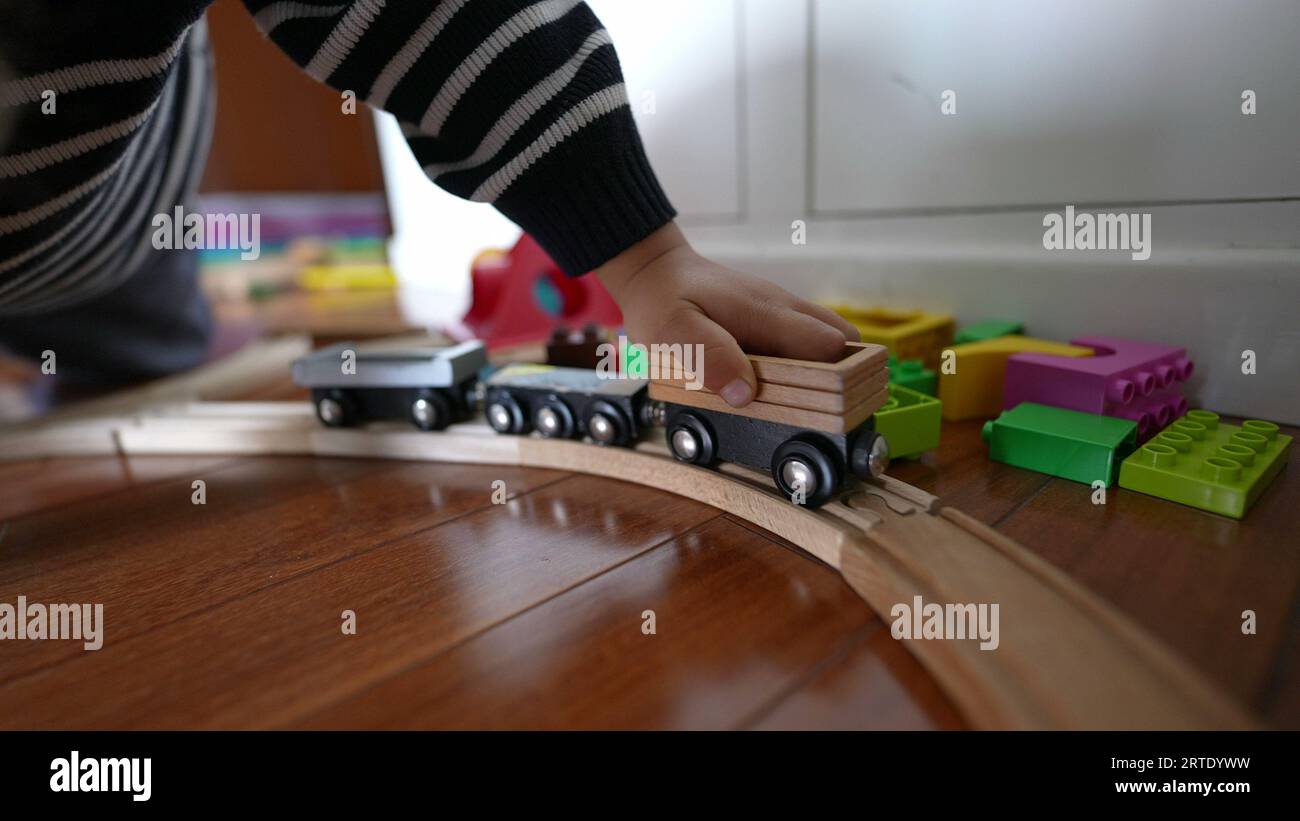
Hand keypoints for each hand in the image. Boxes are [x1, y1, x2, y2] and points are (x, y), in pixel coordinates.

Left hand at [595, 222, 859, 406]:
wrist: (657, 273)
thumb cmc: (663, 301)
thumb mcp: (672, 332)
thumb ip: (709, 359)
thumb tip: (746, 394)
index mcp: (766, 314)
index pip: (830, 345)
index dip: (833, 378)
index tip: (820, 406)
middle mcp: (785, 309)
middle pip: (844, 344)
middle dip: (837, 377)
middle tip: (807, 407)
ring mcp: (785, 311)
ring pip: (831, 342)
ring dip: (822, 371)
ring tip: (792, 398)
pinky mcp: (778, 318)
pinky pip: (808, 341)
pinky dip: (805, 363)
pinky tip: (776, 381)